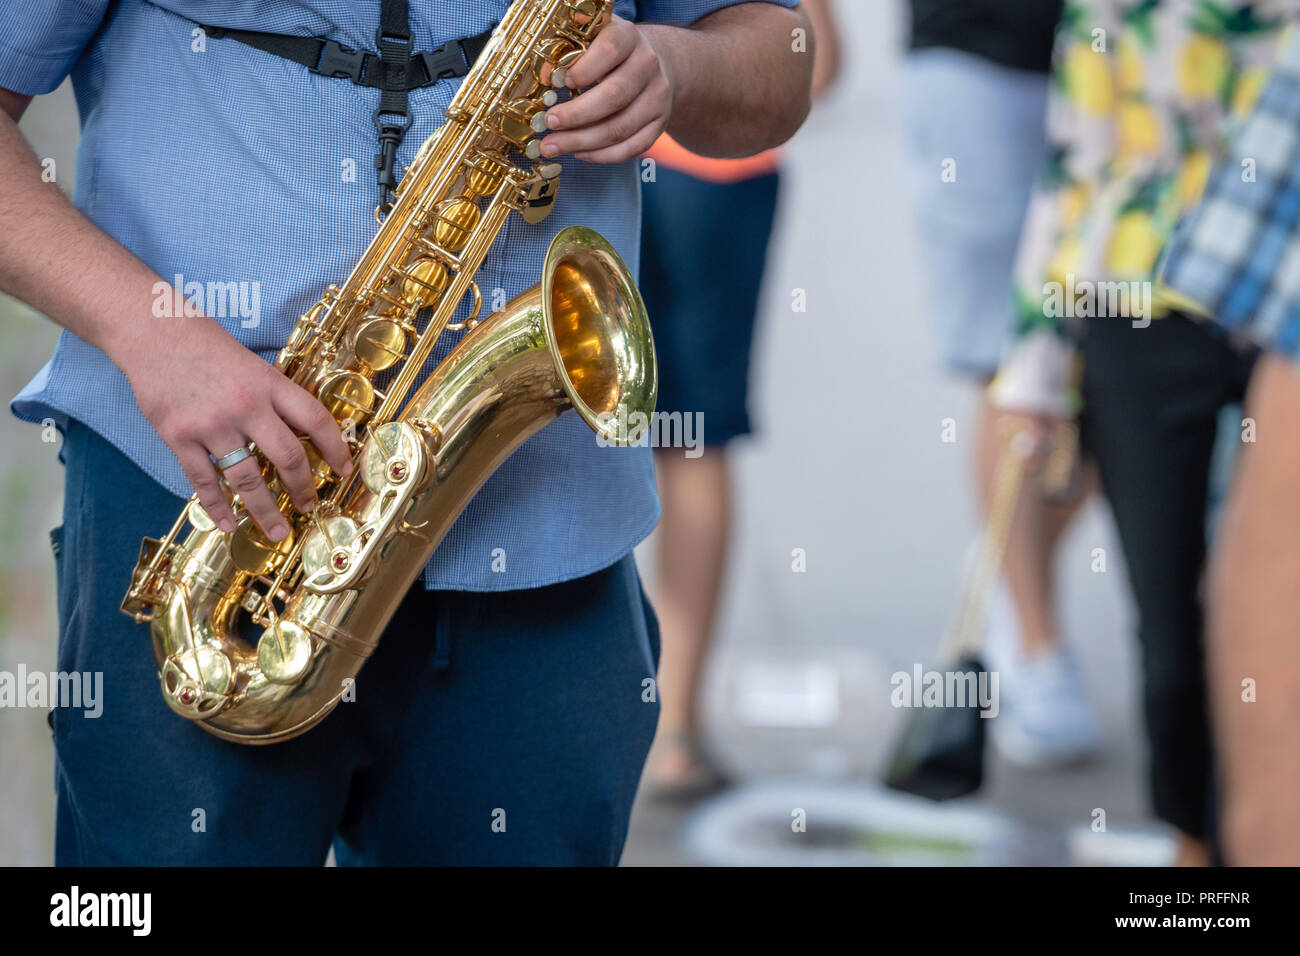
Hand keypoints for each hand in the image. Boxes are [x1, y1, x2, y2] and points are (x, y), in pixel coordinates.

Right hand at [119, 316, 352, 540]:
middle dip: (303, 488)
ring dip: (264, 511)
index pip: (316, 420)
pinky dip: (217, 506)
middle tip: (309, 507)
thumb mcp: (252, 362)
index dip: (336, 448)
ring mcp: (211, 424)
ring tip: (277, 532)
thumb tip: (299, 431)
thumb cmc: (204, 343)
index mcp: (269, 384)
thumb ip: (272, 396)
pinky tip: (228, 523)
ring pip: (247, 478)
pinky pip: (204, 481)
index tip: (343, 469)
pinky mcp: (179, 436)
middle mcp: (246, 406)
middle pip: (287, 457)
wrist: (150, 330)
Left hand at [537, 15, 673, 163]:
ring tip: (553, 146)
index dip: (583, 69)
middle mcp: (648, 66)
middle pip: (613, 97)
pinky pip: (632, 148)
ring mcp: (657, 97)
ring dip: (582, 142)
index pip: (609, 50)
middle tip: (548, 123)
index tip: (560, 82)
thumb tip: (543, 79)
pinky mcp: (660, 124)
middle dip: (575, 115)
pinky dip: (602, 155)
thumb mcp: (595, 37)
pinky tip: (580, 153)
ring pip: (620, 128)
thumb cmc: (611, 52)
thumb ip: (573, 51)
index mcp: (628, 37)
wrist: (655, 62)